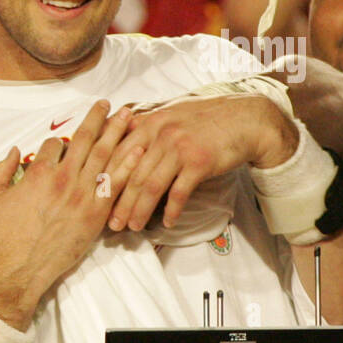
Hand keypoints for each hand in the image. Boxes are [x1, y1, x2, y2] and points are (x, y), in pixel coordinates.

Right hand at [0, 101, 138, 328]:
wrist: (19, 268)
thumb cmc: (1, 236)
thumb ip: (0, 170)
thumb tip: (14, 150)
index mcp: (37, 172)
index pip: (52, 144)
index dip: (54, 142)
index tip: (57, 145)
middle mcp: (63, 178)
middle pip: (84, 139)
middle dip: (96, 118)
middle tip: (107, 104)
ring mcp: (82, 195)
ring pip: (104, 155)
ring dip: (117, 132)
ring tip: (129, 116)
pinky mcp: (96, 213)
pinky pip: (116, 183)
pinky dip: (128, 164)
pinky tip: (138, 149)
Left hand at [106, 94, 297, 231]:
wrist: (245, 118)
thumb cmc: (205, 119)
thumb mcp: (170, 114)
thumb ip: (144, 127)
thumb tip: (119, 140)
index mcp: (149, 123)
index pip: (118, 156)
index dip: (107, 180)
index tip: (97, 199)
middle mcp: (161, 134)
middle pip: (132, 175)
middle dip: (118, 202)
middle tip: (109, 224)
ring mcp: (179, 148)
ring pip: (151, 186)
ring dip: (139, 211)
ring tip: (131, 227)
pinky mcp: (199, 162)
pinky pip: (180, 192)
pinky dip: (172, 210)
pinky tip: (167, 222)